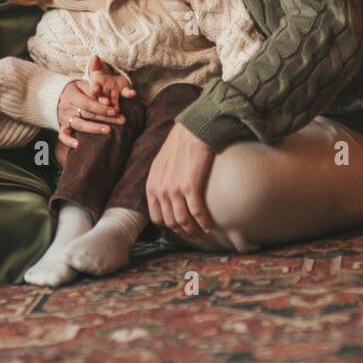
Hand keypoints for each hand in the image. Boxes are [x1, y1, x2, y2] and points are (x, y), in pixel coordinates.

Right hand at [56, 76, 125, 149]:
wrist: (59, 96)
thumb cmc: (77, 90)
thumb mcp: (84, 85)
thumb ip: (95, 92)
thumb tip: (108, 101)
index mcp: (73, 96)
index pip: (88, 103)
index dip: (101, 108)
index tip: (115, 111)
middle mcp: (68, 108)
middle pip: (87, 114)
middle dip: (105, 118)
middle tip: (120, 121)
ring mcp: (64, 118)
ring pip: (79, 125)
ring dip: (94, 128)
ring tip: (108, 130)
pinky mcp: (62, 127)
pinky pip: (63, 136)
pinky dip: (68, 141)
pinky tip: (78, 145)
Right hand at [86, 54, 136, 110]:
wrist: (108, 73)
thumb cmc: (99, 70)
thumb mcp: (96, 66)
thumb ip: (95, 63)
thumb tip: (94, 57)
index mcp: (95, 83)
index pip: (93, 88)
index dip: (94, 89)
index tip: (95, 90)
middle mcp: (103, 91)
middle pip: (102, 98)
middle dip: (104, 101)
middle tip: (107, 103)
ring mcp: (112, 93)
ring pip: (113, 101)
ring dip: (115, 105)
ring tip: (117, 110)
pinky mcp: (122, 91)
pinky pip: (126, 93)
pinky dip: (129, 93)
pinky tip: (133, 93)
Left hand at [146, 122, 215, 239]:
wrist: (193, 129)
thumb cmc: (180, 144)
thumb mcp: (161, 163)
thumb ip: (161, 181)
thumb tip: (168, 195)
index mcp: (152, 185)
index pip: (157, 217)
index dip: (169, 225)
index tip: (180, 226)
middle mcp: (161, 190)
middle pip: (170, 222)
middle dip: (182, 231)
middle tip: (194, 233)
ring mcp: (174, 189)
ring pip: (183, 221)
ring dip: (193, 230)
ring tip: (202, 232)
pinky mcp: (190, 186)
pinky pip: (197, 212)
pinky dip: (204, 222)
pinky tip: (210, 226)